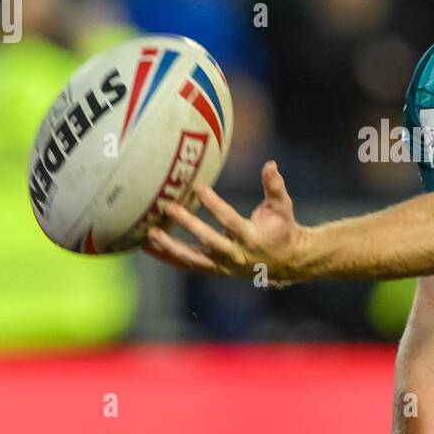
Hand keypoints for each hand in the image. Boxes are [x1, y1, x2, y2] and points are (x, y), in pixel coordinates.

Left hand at [143, 160, 306, 282]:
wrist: (284, 261)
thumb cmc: (282, 229)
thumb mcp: (283, 207)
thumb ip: (275, 186)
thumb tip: (270, 164)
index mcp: (252, 238)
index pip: (230, 221)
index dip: (215, 205)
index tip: (199, 188)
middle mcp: (235, 255)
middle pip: (208, 241)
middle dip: (188, 225)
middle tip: (169, 207)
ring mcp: (223, 265)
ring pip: (193, 258)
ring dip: (171, 247)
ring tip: (150, 234)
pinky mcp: (214, 269)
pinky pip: (188, 264)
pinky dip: (168, 257)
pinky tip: (149, 248)